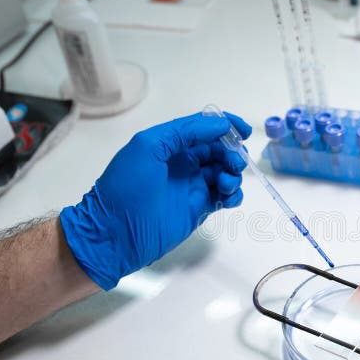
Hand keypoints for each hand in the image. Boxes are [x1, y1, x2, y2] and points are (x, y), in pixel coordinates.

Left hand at [60, 111, 250, 289]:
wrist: (115, 234)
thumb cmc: (126, 187)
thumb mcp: (148, 146)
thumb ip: (184, 131)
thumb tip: (219, 125)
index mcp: (170, 145)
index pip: (204, 128)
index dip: (226, 126)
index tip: (244, 131)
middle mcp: (184, 163)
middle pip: (220, 150)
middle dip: (232, 152)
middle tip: (234, 163)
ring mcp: (194, 186)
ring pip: (226, 172)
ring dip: (233, 174)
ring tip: (225, 184)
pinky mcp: (201, 208)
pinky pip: (225, 196)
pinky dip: (234, 195)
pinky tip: (228, 198)